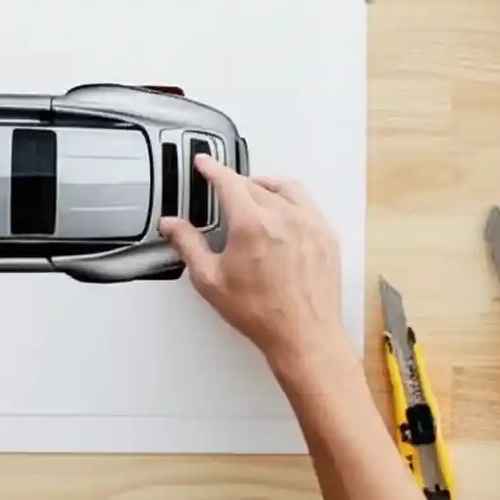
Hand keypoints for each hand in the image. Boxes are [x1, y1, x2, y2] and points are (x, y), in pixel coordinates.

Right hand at [159, 155, 343, 373]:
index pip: (229, 182)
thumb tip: (172, 225)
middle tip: (223, 191)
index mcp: (252, 224)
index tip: (205, 163)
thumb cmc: (260, 313)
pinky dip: (291, 199)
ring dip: (265, 185)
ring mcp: (309, 224)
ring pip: (286, 188)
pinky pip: (308, 204)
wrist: (303, 335)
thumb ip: (188, 245)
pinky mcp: (326, 236)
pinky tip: (283, 212)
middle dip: (236, 184)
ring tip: (254, 192)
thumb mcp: (210, 280)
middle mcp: (284, 217)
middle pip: (255, 185)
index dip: (213, 169)